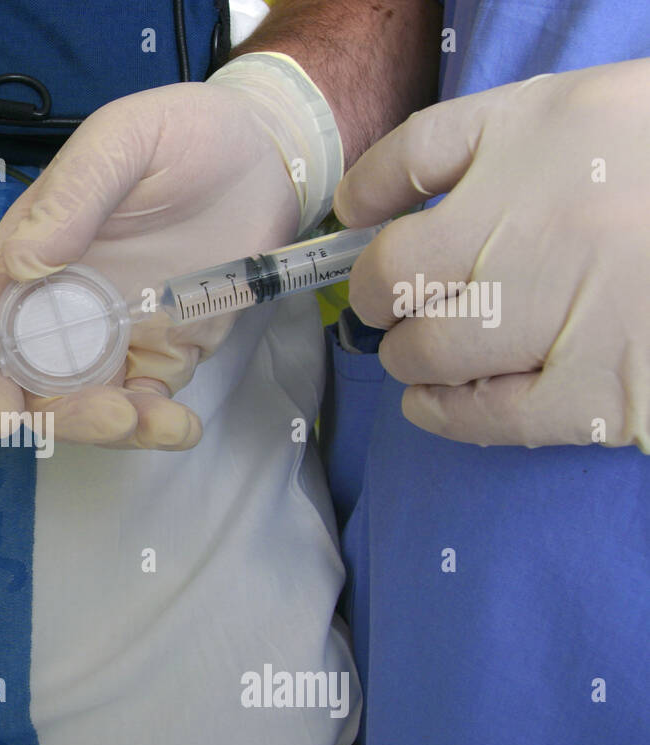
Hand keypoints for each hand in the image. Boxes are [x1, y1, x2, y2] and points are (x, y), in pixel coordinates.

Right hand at [0, 55, 335, 449]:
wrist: (267, 155)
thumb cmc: (184, 135)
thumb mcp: (123, 142)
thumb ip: (74, 196)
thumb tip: (22, 262)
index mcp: (30, 255)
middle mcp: (61, 304)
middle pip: (30, 384)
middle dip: (59, 416)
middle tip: (111, 414)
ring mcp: (112, 335)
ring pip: (87, 405)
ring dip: (110, 430)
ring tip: (159, 422)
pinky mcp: (163, 352)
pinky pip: (147, 403)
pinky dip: (158, 428)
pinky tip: (183, 425)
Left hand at [335, 58, 649, 449]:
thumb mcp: (569, 112)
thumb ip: (454, 143)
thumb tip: (355, 205)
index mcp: (536, 141)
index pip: (407, 168)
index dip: (368, 215)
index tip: (367, 233)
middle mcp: (539, 228)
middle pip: (394, 279)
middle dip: (383, 300)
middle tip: (404, 305)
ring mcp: (565, 317)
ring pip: (427, 351)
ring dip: (411, 355)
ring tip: (429, 349)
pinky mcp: (603, 392)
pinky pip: (489, 418)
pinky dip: (445, 413)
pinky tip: (436, 401)